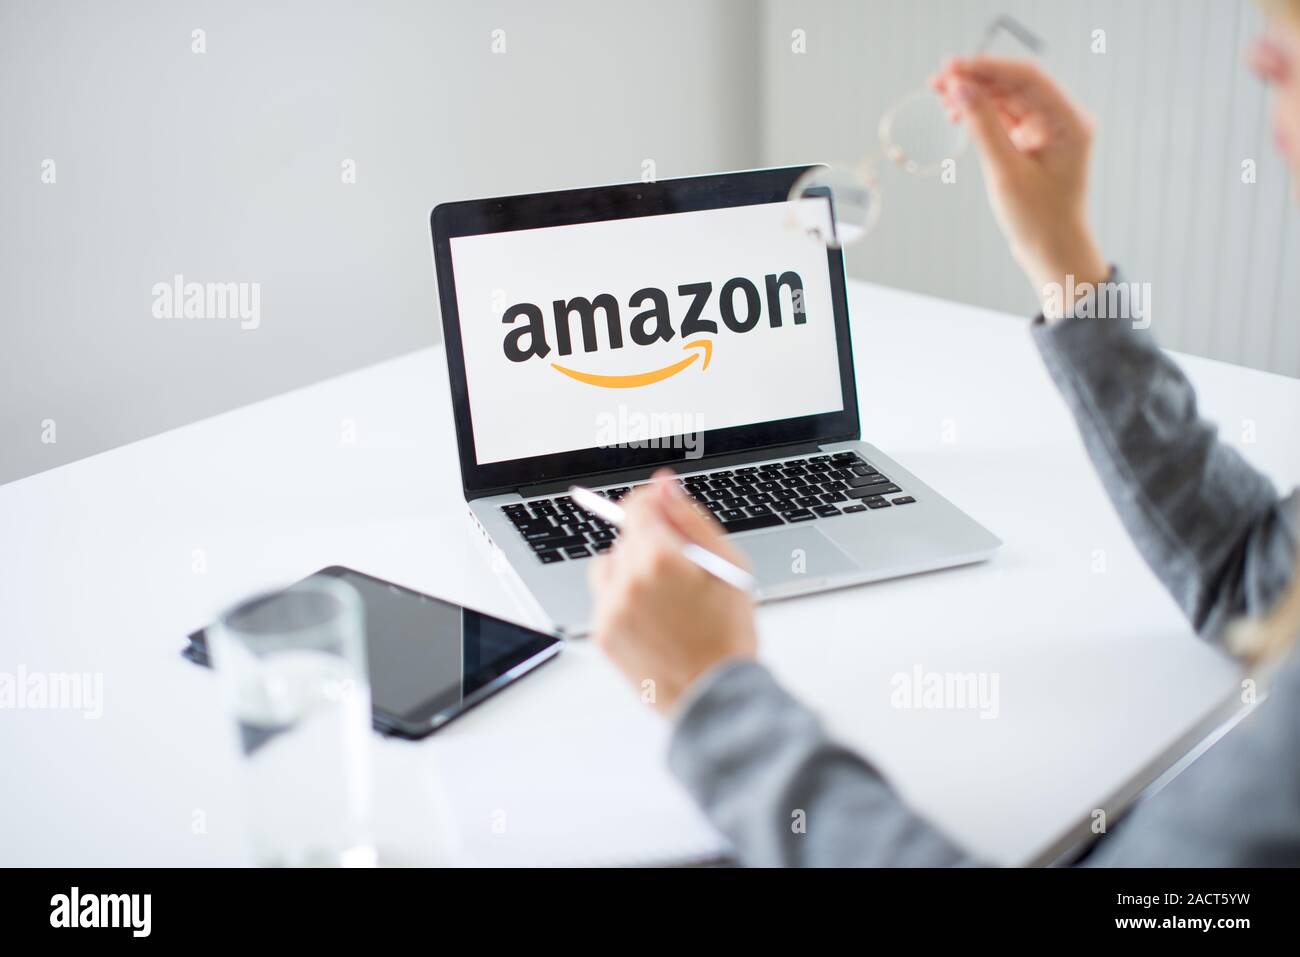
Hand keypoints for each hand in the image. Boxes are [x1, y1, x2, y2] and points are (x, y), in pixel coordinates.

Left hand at [587, 470, 757, 713]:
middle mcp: (627, 579)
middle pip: (626, 537)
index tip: (662, 511)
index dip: (653, 504)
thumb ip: (691, 518)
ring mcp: (610, 608)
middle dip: (649, 543)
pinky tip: (654, 620)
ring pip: (608, 566)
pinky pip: (605, 599)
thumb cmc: (728, 632)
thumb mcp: (727, 565)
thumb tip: (664, 485)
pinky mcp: (602, 633)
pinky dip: (624, 601)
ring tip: (664, 597)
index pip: (637, 506)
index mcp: (659, 557)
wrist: (714, 694)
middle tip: (680, 571)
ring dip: (629, 571)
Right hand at [931, 57, 1109, 316]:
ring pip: (1007, 99)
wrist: (1052, 252)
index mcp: (1068, 122)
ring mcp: (1048, 130)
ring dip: (975, 95)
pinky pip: (1005, 117)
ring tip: (941, 97)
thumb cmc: (1039, 220)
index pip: (1026, 78)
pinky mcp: (1034, 142)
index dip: (987, 68)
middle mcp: (1062, 120)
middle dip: (976, 79)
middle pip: (1015, 84)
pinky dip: (982, 114)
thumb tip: (960, 90)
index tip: (952, 68)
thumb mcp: (1005, 172)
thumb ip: (983, 127)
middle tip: (937, 81)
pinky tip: (958, 114)